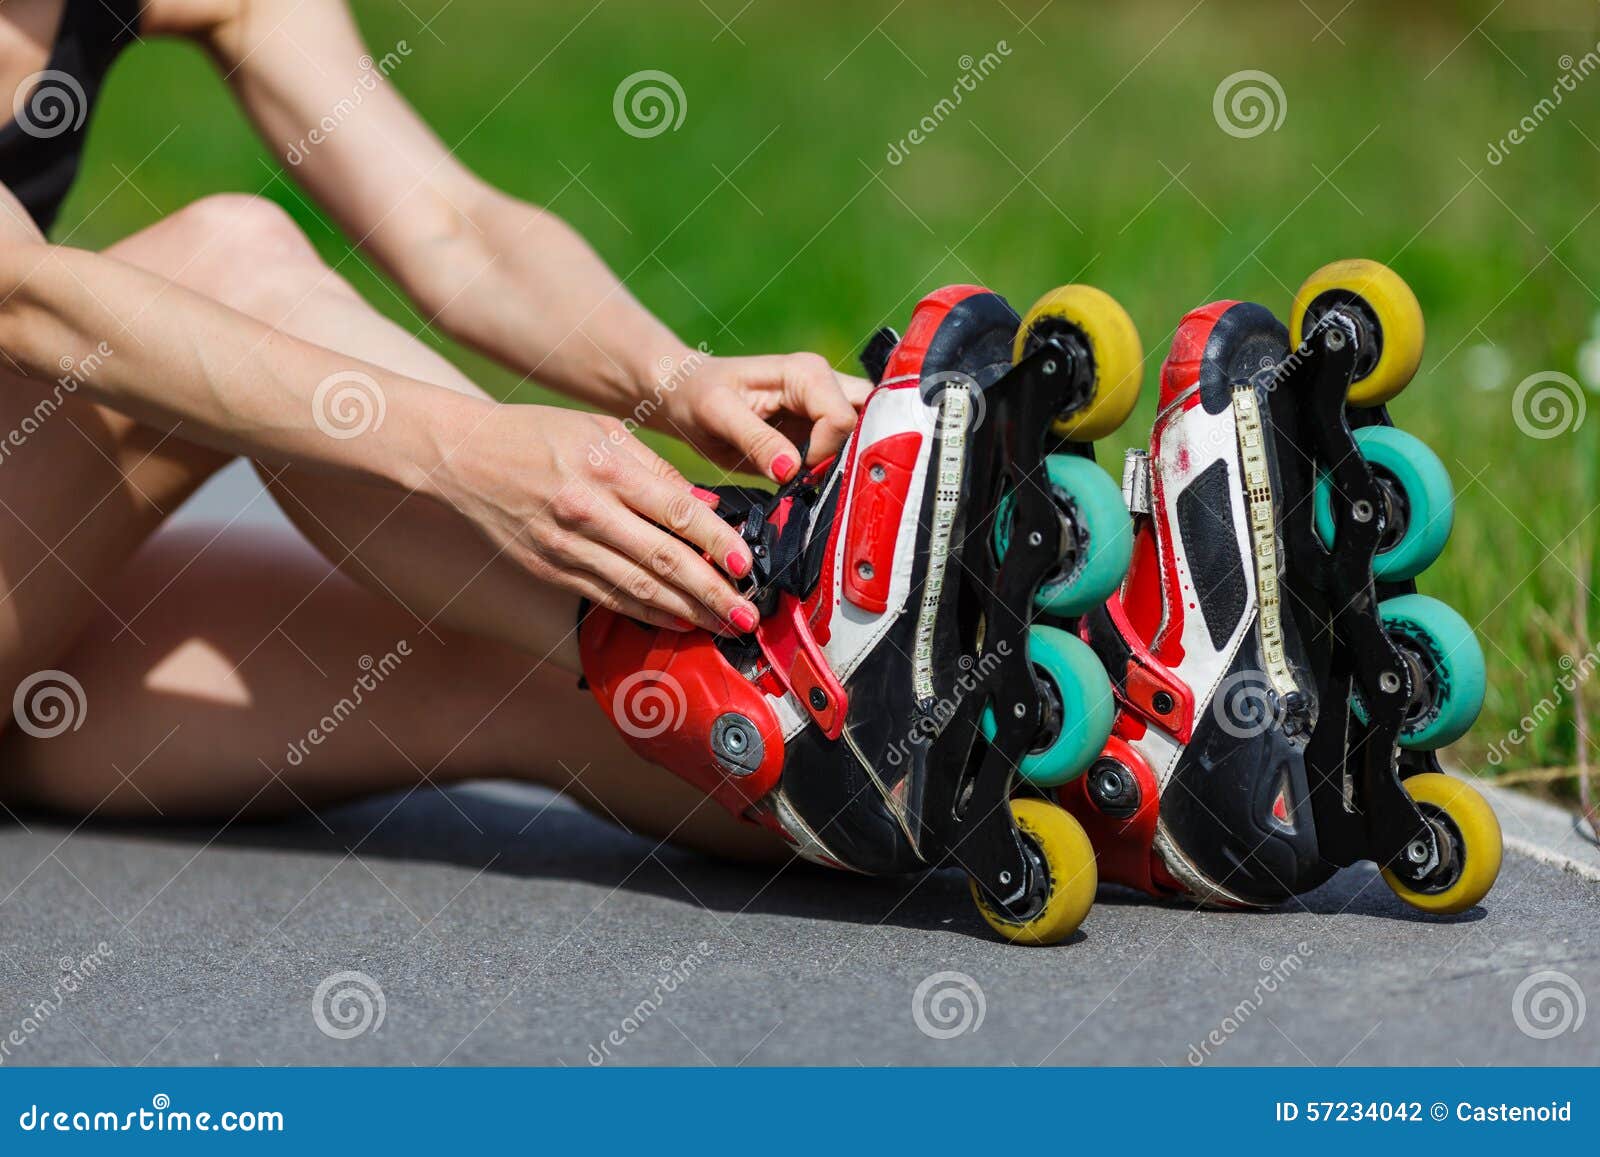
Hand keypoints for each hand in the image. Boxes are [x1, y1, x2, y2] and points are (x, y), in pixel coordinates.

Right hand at [431, 402, 759, 633]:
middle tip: (748, 616)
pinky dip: (647, 614)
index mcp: (607, 468)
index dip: (717, 543)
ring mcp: (568, 547)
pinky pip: (610, 598)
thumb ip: (657, 469)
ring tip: (723, 626)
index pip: (677, 512)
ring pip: (639, 589)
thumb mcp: (604, 430)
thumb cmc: (541, 435)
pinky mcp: (553, 570)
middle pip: (664, 561)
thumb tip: (707, 506)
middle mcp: (589, 512)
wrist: (465, 457)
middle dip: (712, 593)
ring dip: (687, 613)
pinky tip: (677, 622)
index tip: (746, 565)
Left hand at [654, 351, 871, 482]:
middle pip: (870, 423)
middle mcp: (826, 387)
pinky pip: (846, 454)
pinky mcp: (820, 433)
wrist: (685, 397)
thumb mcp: (718, 414)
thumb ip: (756, 440)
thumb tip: (791, 470)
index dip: (825, 451)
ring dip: (847, 466)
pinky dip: (836, 473)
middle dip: (853, 456)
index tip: (793, 470)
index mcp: (807, 373)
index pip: (844, 418)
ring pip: (865, 439)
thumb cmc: (697, 395)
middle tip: (820, 479)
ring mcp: (826, 410)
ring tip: (815, 482)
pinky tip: (814, 484)